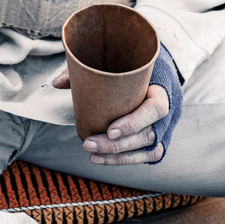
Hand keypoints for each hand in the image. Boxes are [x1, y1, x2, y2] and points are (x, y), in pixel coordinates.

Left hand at [52, 69, 168, 164]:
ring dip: (118, 156)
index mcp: (163, 89)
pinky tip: (101, 159)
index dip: (135, 122)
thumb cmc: (134, 67)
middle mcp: (168, 113)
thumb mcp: (118, 63)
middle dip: (116, 145)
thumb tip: (57, 83)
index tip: (110, 129)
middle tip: (88, 143)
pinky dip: (122, 160)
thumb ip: (88, 71)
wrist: (159, 72)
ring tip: (92, 153)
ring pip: (146, 150)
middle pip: (147, 135)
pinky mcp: (158, 140)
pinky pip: (144, 156)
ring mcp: (165, 129)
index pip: (156, 109)